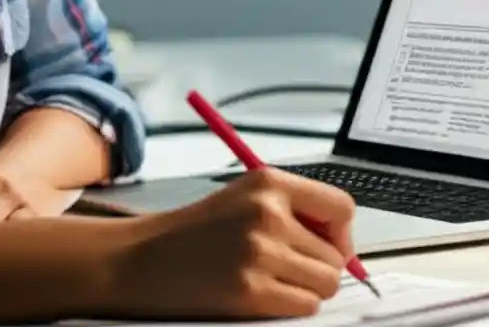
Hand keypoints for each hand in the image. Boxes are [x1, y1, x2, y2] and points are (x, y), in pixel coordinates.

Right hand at [111, 168, 357, 319]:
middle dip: (319, 267)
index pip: (342, 207)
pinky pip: (305, 306)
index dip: (342, 234)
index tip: (330, 246)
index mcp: (270, 183)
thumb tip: (345, 246)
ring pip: (326, 283)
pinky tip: (265, 296)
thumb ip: (295, 208)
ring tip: (275, 282)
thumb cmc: (197, 231)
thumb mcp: (246, 197)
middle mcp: (268, 214)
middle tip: (287, 269)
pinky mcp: (250, 292)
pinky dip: (293, 306)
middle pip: (336, 255)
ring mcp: (259, 254)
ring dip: (307, 289)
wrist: (143, 260)